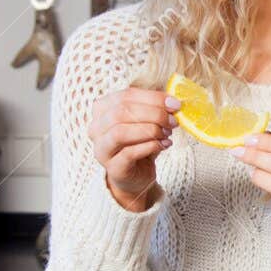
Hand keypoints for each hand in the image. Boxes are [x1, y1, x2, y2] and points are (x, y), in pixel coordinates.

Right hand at [88, 87, 178, 211]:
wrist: (136, 175)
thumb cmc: (140, 143)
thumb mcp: (147, 121)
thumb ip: (156, 108)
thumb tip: (173, 102)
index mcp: (102, 109)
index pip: (125, 95)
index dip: (152, 98)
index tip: (175, 104)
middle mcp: (96, 128)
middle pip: (122, 112)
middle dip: (153, 114)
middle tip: (172, 121)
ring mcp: (101, 149)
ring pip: (120, 132)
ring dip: (150, 130)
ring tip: (167, 134)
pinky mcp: (112, 167)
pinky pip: (129, 153)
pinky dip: (150, 146)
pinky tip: (164, 145)